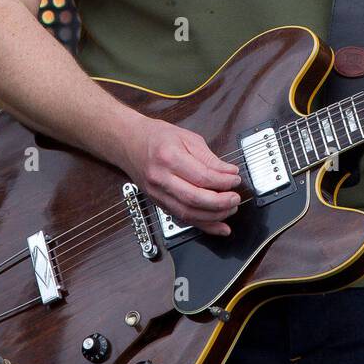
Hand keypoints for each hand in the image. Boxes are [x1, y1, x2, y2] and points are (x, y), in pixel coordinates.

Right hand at [117, 117, 241, 235]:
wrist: (128, 142)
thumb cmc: (157, 136)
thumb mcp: (187, 137)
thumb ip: (209, 158)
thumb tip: (229, 172)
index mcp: (169, 157)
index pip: (201, 176)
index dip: (223, 181)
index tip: (235, 179)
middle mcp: (161, 179)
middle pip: (194, 199)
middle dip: (220, 202)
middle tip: (235, 198)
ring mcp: (157, 194)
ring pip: (188, 213)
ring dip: (214, 216)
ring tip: (230, 209)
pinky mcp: (158, 203)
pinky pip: (182, 219)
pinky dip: (203, 226)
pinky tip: (219, 227)